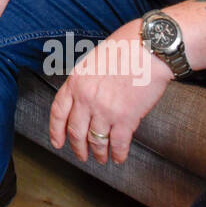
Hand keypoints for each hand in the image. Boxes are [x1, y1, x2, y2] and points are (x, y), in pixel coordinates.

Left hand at [47, 20, 171, 165]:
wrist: (150, 48)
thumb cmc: (125, 48)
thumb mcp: (93, 60)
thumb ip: (85, 81)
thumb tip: (84, 98)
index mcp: (76, 82)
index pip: (58, 112)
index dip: (56, 131)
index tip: (58, 142)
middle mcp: (86, 98)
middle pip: (75, 131)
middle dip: (78, 147)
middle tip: (81, 155)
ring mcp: (105, 110)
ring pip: (96, 141)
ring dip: (98, 153)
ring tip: (101, 158)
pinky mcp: (126, 118)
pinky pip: (118, 144)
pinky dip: (118, 154)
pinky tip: (119, 158)